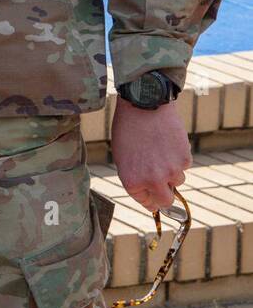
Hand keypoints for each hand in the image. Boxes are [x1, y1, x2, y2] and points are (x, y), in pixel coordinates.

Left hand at [111, 98, 190, 212]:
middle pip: (166, 201)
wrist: (144, 105)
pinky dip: (178, 158)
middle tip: (163, 186)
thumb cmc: (128, 128)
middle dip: (165, 195)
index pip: (145, 202)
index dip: (149, 199)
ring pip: (177, 181)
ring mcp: (170, 171)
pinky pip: (184, 166)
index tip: (152, 197)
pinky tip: (168, 142)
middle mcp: (152, 180)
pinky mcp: (185, 160)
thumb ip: (135, 176)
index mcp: (132, 181)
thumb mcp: (122, 155)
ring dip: (171, 172)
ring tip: (160, 151)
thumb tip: (147, 191)